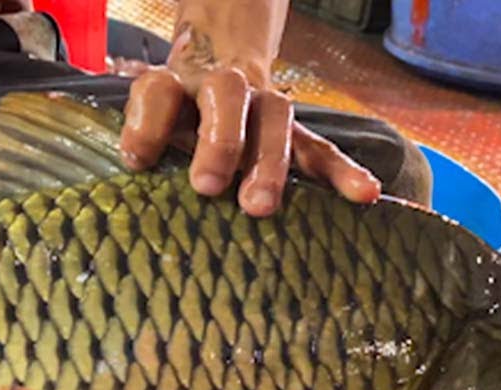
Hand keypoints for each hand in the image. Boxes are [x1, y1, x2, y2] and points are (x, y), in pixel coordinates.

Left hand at [117, 0, 380, 216]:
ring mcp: (263, 106)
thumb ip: (141, 138)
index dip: (147, 125)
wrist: (215, 72)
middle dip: (219, 142)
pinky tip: (363, 194)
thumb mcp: (148, 122)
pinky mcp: (293, 131)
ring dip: (269, 163)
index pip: (160, 93)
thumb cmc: (173, 117)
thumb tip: (137, 163)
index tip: (137, 161)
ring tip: (261, 207)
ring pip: (276, 121)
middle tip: (208, 186)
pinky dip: (340, 171)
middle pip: (227, 98)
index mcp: (176, 85)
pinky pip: (318, 147)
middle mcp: (222, 86)